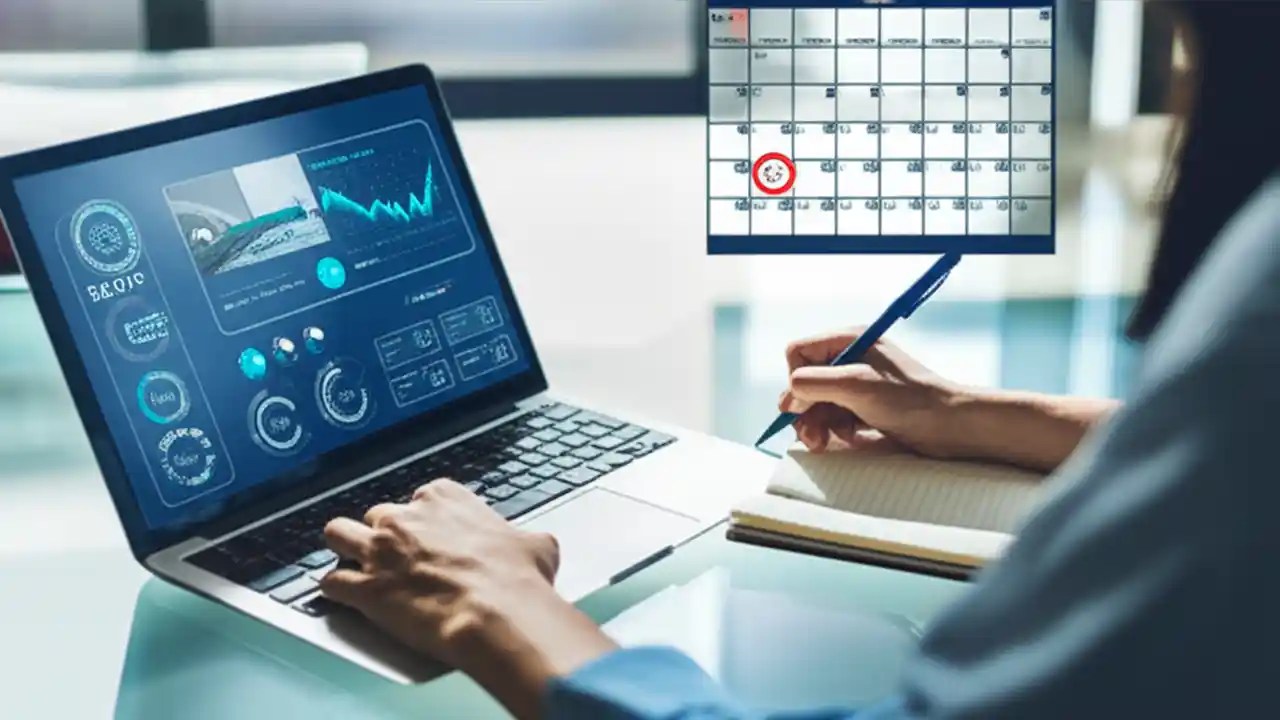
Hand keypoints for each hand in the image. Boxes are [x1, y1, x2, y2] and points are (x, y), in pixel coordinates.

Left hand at [321, 479, 615, 718]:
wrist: (496, 614)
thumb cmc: (516, 580)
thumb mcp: (535, 544)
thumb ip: (524, 538)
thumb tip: (536, 545)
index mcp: (445, 499)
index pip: (423, 497)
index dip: (425, 519)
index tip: (433, 536)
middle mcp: (406, 518)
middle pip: (379, 515)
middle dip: (386, 536)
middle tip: (400, 558)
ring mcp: (380, 551)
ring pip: (337, 533)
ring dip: (344, 548)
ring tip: (353, 564)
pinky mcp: (363, 588)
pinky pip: (330, 583)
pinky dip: (335, 591)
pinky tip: (344, 598)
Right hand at [780, 327, 965, 457]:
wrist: (950, 426)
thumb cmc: (908, 400)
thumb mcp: (856, 385)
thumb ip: (814, 383)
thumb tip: (788, 396)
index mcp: (848, 341)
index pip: (798, 353)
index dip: (795, 379)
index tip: (804, 404)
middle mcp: (850, 358)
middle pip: (805, 382)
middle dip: (804, 410)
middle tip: (811, 437)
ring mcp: (858, 384)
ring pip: (816, 403)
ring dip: (816, 425)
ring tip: (823, 444)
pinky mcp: (865, 406)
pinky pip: (834, 417)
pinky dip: (835, 431)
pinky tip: (849, 440)